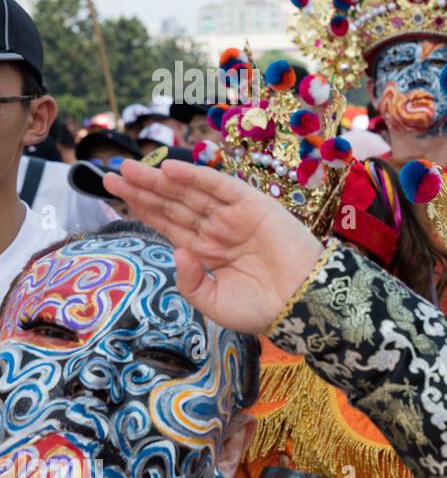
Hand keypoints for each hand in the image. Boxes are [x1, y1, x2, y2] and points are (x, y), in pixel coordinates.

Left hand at [104, 160, 324, 333]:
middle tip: (111, 173)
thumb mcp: (213, 303)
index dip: (143, 207)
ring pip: (191, 192)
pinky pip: (220, 186)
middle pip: (173, 204)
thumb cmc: (262, 309)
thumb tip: (177, 250)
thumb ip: (189, 282)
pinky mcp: (254, 205)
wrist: (302, 304)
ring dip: (160, 179)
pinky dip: (196, 175)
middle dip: (142, 189)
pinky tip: (169, 169)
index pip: (169, 224)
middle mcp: (217, 230)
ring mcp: (235, 216)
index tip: (115, 194)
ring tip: (128, 168)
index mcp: (207, 252)